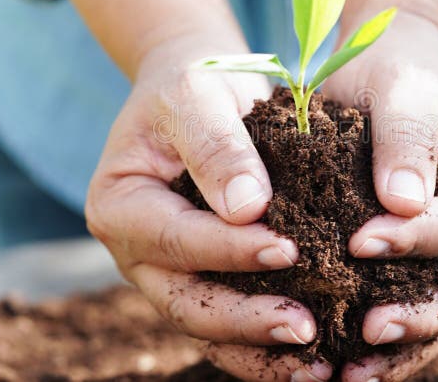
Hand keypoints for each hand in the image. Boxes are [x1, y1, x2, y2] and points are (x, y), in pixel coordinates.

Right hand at [86, 35, 330, 380]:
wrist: (199, 89)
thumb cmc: (193, 84)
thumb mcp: (197, 96)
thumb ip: (216, 147)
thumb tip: (247, 210)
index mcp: (120, 205)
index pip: (175, 239)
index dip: (229, 251)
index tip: (289, 250)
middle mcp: (137, 251)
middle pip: (187, 301)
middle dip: (245, 321)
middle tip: (306, 329)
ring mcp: (168, 272)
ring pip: (208, 326)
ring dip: (259, 350)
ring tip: (317, 364)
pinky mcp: (204, 278)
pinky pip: (230, 321)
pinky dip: (266, 343)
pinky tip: (315, 355)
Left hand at [323, 12, 437, 380]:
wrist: (387, 69)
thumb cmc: (397, 69)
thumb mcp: (402, 85)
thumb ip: (406, 137)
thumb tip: (401, 205)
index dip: (422, 238)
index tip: (360, 244)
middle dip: (421, 311)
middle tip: (368, 332)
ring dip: (404, 342)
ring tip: (353, 370)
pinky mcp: (420, 258)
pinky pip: (410, 301)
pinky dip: (386, 335)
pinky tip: (343, 358)